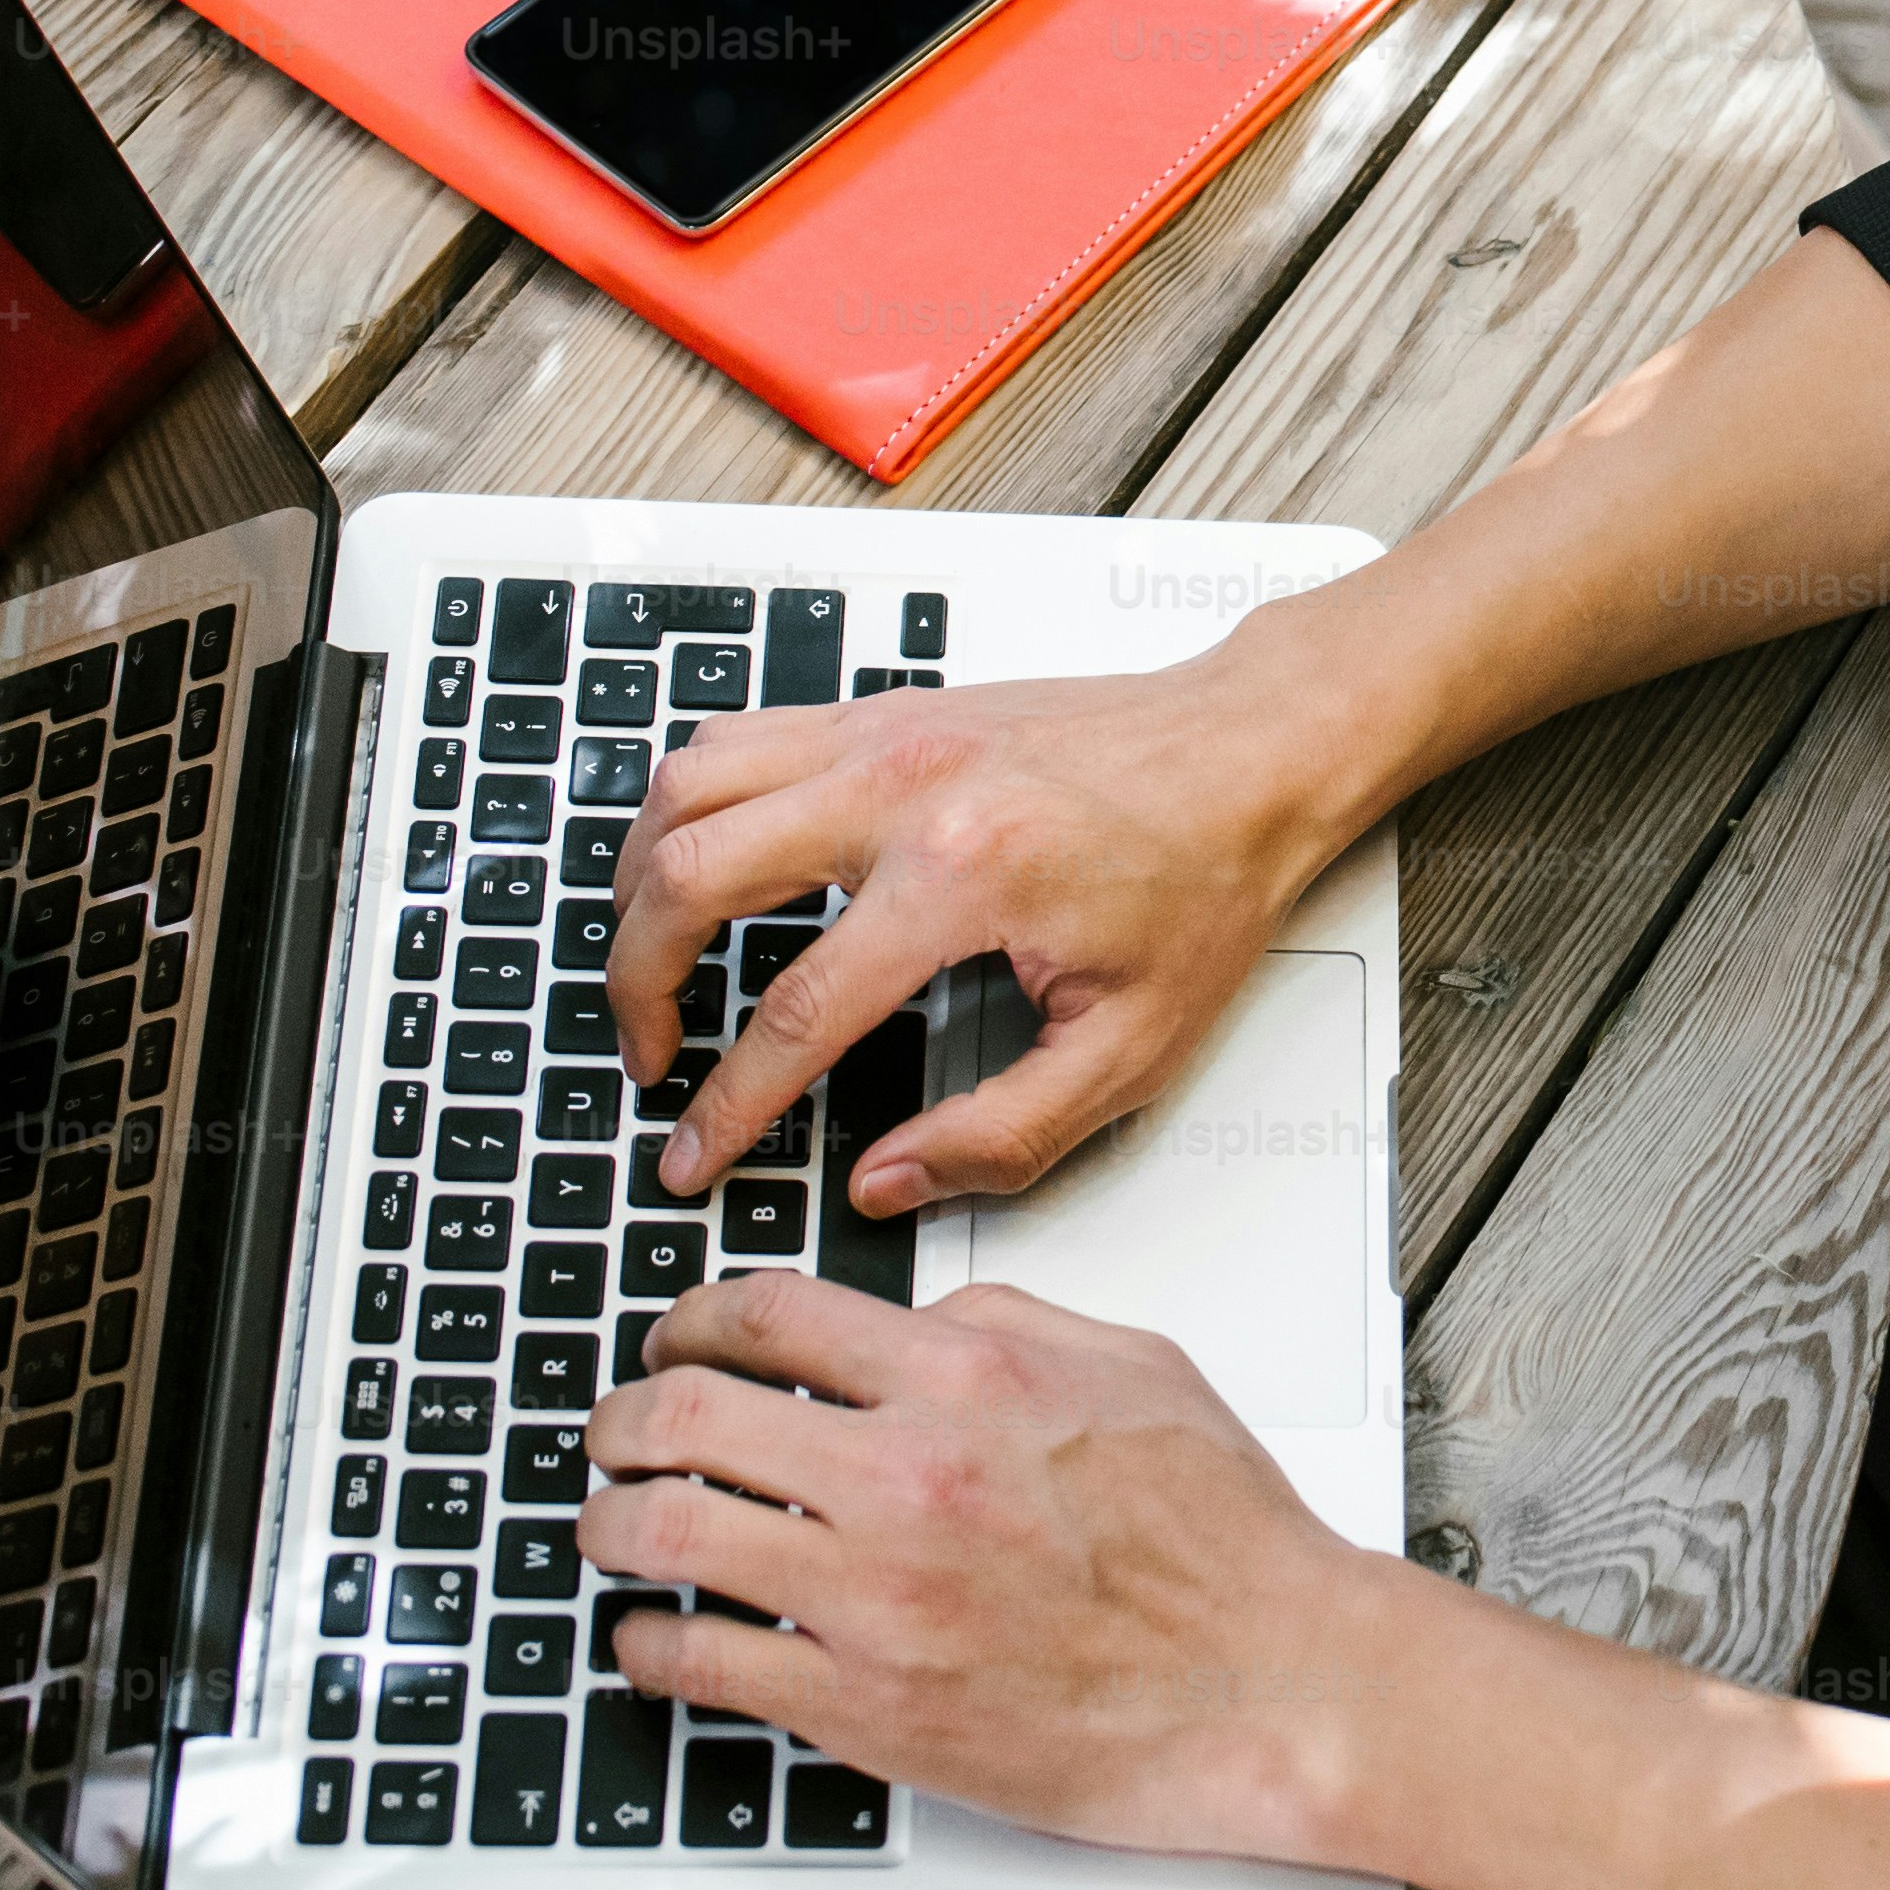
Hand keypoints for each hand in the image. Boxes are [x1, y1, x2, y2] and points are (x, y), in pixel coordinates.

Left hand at [579, 1270, 1404, 1855]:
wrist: (1271, 1686)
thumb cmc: (1224, 1543)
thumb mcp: (1136, 1368)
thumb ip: (1010, 1322)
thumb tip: (918, 1314)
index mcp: (969, 1377)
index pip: (772, 1315)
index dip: (692, 1316)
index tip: (674, 1336)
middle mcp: (908, 1476)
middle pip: (689, 1411)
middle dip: (623, 1416)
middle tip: (614, 1431)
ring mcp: (877, 1598)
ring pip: (667, 1532)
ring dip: (608, 1522)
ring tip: (604, 1526)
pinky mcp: (867, 1708)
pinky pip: (704, 1663)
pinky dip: (650, 1643)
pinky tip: (649, 1635)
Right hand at [604, 634, 1364, 1210]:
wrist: (1250, 751)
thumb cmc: (1204, 878)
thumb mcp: (1133, 1047)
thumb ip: (1005, 1134)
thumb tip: (889, 1180)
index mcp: (966, 876)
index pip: (798, 1013)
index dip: (728, 1105)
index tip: (692, 1156)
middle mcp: (905, 786)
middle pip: (693, 875)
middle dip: (639, 982)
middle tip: (651, 1055)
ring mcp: (885, 732)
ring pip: (686, 787)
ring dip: (640, 881)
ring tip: (652, 963)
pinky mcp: (885, 709)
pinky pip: (731, 736)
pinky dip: (685, 804)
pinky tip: (698, 864)